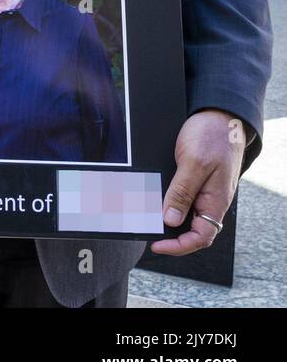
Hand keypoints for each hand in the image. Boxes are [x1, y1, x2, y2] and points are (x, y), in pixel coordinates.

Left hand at [150, 109, 245, 255]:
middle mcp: (210, 199)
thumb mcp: (194, 163)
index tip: (156, 244)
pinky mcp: (194, 180)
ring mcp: (203, 190)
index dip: (178, 246)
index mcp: (215, 200)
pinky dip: (167, 201)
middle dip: (169, 235)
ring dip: (166, 218)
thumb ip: (182, 191)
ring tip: (143, 216)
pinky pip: (181, 198)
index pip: (201, 236)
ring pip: (184, 214)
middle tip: (145, 230)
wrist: (218, 116)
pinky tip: (150, 198)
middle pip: (192, 230)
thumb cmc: (212, 136)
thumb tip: (170, 219)